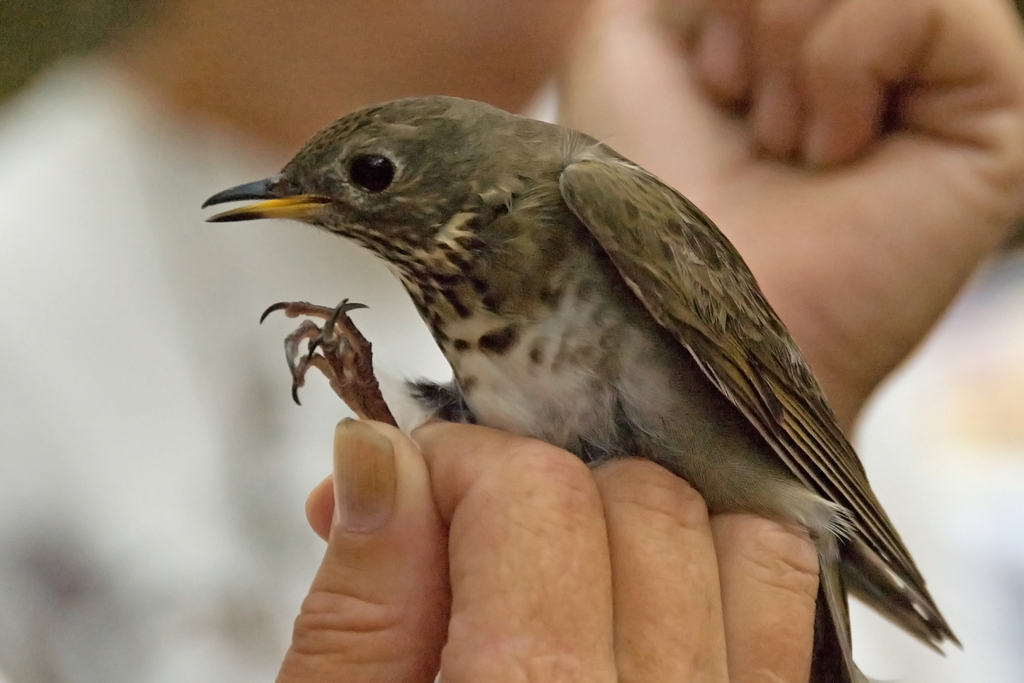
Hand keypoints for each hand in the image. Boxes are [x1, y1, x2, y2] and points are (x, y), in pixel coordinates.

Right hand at [277, 419, 818, 682]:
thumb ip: (354, 608)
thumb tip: (370, 449)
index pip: (533, 497)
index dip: (452, 464)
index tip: (402, 487)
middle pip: (639, 499)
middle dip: (537, 483)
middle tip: (465, 530)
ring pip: (742, 532)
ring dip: (644, 510)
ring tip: (560, 552)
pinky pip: (790, 591)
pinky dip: (726, 554)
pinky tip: (646, 585)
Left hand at [559, 0, 1023, 427]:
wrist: (681, 308)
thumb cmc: (641, 189)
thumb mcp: (627, 38)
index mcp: (805, 25)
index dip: (728, 4)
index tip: (708, 80)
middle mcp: (878, 41)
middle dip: (754, 14)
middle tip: (744, 116)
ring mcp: (941, 68)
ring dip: (787, 45)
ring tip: (786, 145)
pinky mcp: (994, 104)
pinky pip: (923, 5)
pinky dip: (839, 67)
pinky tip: (833, 151)